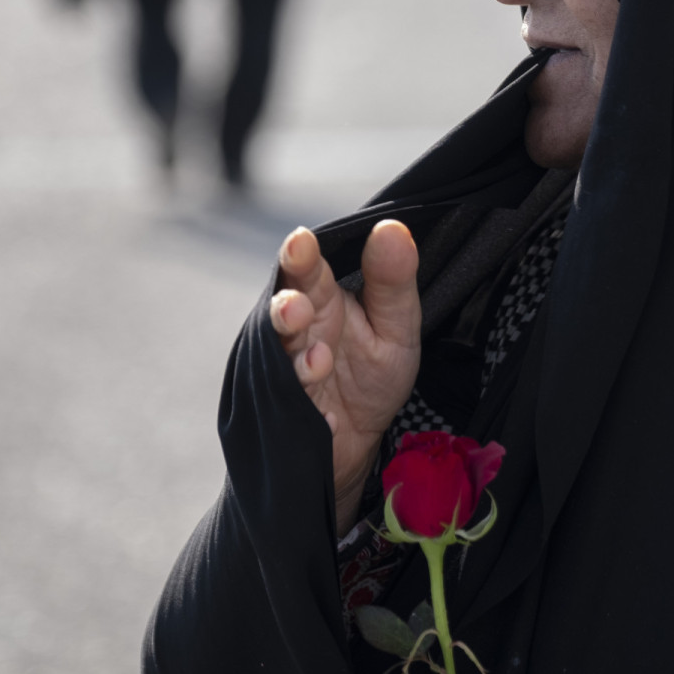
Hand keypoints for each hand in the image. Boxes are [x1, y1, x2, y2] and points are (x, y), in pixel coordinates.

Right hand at [269, 222, 421, 533]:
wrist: (360, 444)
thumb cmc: (375, 376)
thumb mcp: (397, 326)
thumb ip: (393, 281)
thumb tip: (391, 229)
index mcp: (324, 298)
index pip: (307, 268)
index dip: (300, 255)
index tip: (300, 241)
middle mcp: (299, 329)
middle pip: (282, 307)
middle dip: (286, 304)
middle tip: (297, 304)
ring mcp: (285, 368)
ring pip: (275, 351)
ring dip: (292, 349)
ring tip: (314, 350)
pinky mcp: (283, 406)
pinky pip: (283, 396)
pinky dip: (303, 392)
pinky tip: (321, 386)